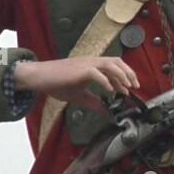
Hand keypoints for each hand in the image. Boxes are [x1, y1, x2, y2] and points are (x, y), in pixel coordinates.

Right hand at [13, 57, 138, 114]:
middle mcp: (92, 62)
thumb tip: (105, 111)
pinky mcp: (80, 70)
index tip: (129, 89)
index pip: (114, 66)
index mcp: (92, 65)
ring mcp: (86, 64)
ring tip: (126, 88)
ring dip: (121, 76)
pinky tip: (110, 91)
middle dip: (128, 73)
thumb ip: (93, 102)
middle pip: (117, 61)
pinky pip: (96, 73)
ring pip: (110, 65)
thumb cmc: (56, 82)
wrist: (39, 76)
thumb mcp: (78, 95)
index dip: (125, 76)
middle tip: (134, 87)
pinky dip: (106, 82)